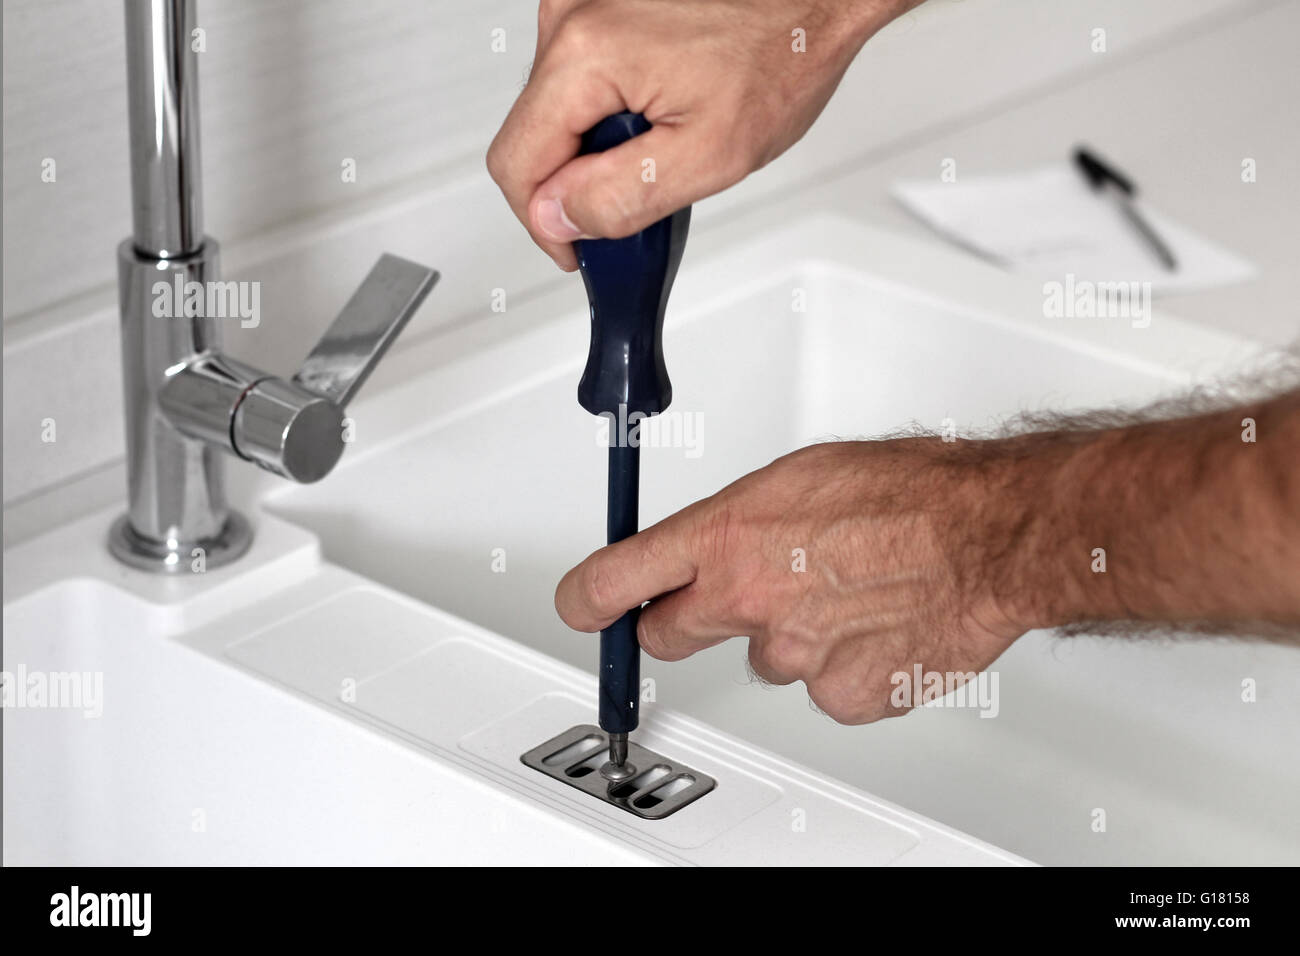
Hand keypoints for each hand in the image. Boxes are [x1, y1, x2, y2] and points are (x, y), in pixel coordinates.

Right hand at [487, 0, 916, 270]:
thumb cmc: (779, 56)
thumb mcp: (708, 156)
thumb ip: (621, 196)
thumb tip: (559, 218)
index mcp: (586, 54)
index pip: (517, 164)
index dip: (544, 223)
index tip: (575, 248)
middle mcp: (569, 16)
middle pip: (531, 136)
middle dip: (575, 181)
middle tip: (635, 198)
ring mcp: (580, 5)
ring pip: (553, 111)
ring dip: (594, 145)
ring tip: (661, 143)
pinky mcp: (596, 5)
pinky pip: (576, 80)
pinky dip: (606, 110)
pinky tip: (657, 110)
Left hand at [554, 395, 1299, 723]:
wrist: (987, 536)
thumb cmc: (910, 489)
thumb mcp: (803, 473)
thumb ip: (744, 515)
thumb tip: (724, 536)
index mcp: (727, 533)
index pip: (615, 580)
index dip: (589, 598)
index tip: (583, 604)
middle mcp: (748, 597)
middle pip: (669, 633)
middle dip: (682, 620)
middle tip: (725, 598)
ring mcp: (794, 653)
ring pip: (765, 659)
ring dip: (790, 635)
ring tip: (847, 592)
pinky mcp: (844, 694)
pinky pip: (825, 689)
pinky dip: (845, 666)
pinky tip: (877, 626)